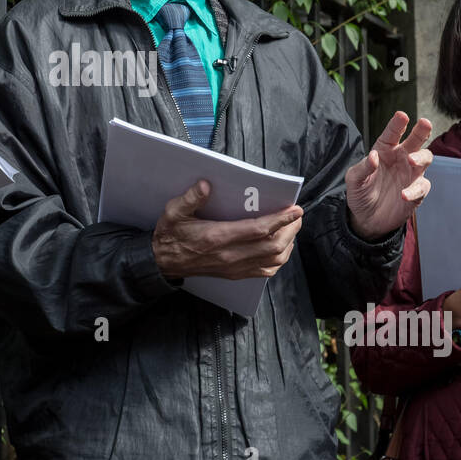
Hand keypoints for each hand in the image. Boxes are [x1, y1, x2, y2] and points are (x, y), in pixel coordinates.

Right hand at [152, 180, 303, 280]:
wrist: (163, 262)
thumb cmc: (170, 235)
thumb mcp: (173, 212)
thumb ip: (189, 198)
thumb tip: (205, 184)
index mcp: (217, 237)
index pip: (258, 230)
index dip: (280, 219)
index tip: (295, 210)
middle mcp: (229, 255)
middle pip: (272, 245)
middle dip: (290, 229)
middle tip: (297, 216)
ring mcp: (234, 268)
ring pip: (273, 260)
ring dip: (288, 243)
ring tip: (292, 228)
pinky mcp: (235, 274)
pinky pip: (265, 270)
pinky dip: (279, 259)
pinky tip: (281, 247)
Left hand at [345, 111, 432, 239]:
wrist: (366, 219)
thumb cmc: (360, 193)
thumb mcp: (354, 180)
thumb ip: (363, 167)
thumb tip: (374, 155)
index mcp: (385, 150)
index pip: (392, 134)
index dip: (397, 124)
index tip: (401, 115)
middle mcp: (401, 158)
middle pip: (416, 141)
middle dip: (421, 131)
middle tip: (424, 122)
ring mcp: (411, 174)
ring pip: (425, 159)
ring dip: (421, 157)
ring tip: (411, 160)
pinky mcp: (417, 192)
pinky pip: (422, 187)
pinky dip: (415, 190)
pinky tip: (404, 194)